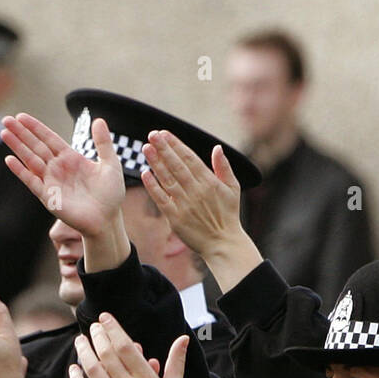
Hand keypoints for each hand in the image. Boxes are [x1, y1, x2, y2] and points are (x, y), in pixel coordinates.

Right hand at [1, 113, 128, 267]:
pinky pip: (31, 181)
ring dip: (17, 147)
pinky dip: (20, 171)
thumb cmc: (110, 195)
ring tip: (4, 133)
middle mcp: (58, 168)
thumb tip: (98, 120)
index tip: (21, 116)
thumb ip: (103, 143)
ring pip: (30, 160)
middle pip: (35, 146)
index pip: (49, 138)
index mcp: (70, 158)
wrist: (107, 221)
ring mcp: (51, 182)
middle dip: (21, 133)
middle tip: (6, 120)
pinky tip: (10, 159)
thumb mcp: (110, 164)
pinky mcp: (48, 197)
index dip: (35, 127)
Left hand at [67, 312, 200, 377]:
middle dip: (98, 336)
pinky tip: (73, 369)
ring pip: (93, 370)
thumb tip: (184, 338)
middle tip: (92, 327)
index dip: (113, 329)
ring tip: (80, 341)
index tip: (105, 318)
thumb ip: (176, 362)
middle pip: (107, 354)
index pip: (125, 346)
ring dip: (84, 352)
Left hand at [141, 131, 261, 291]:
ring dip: (156, 163)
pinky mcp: (176, 218)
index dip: (176, 145)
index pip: (189, 158)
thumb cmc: (228, 215)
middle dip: (163, 149)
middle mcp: (196, 190)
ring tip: (146, 148)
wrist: (222, 243)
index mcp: (209, 182)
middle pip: (176, 165)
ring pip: (167, 179)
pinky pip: (162, 199)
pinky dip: (153, 187)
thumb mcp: (233, 189)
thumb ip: (224, 168)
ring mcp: (185, 204)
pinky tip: (145, 174)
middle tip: (152, 135)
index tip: (164, 134)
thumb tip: (217, 147)